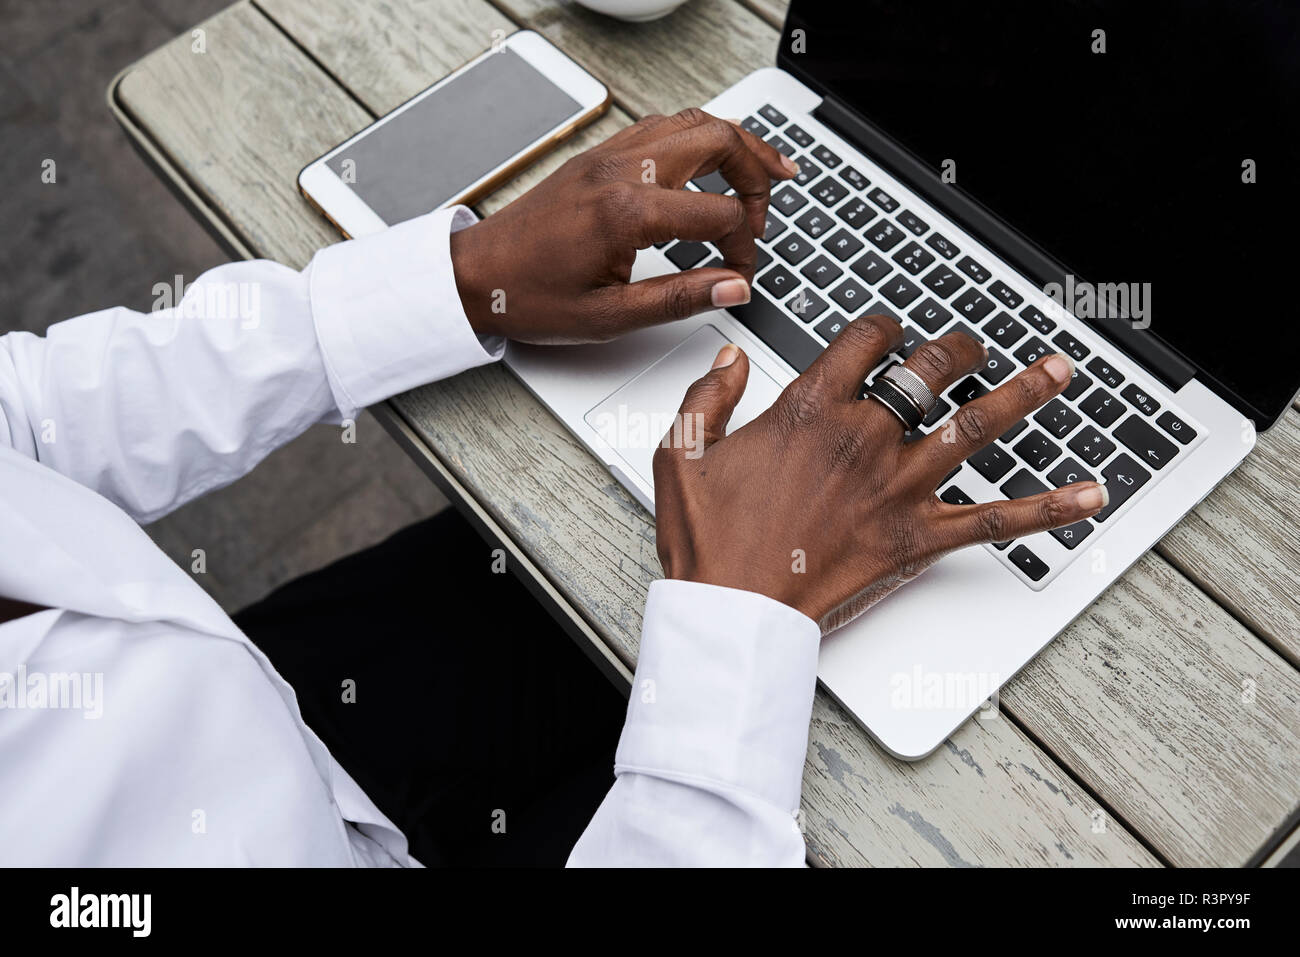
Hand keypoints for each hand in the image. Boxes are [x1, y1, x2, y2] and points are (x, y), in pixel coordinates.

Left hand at [449, 109, 795, 343]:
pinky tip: (711, 160)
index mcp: (628, 212)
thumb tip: (735, 287)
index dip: (744, 245)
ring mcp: (609, 156)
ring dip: (734, 143)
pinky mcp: (599, 156)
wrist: (476, 275)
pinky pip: (663, 126)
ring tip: (763, 169)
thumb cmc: (531, 297)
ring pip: (692, 121)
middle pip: (718, 139)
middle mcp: (621, 171)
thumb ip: (681, 299)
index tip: (739, 271)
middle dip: (757, 170)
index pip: (720, 212)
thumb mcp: (611, 316)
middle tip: (776, 199)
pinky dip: (699, 138)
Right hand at [652, 317, 1109, 631]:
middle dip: (955, 348)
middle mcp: (863, 438)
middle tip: (967, 346)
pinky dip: (1047, 508)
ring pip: (976, 426)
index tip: (886, 332)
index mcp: (809, 411)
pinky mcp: (917, 537)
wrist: (734, 612)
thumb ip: (708, 396)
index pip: (864, 340)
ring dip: (1024, 394)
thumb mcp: (682, 455)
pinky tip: (1089, 495)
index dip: (881, 326)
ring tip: (1059, 371)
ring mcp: (897, 486)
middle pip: (929, 370)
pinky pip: (995, 520)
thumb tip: (729, 358)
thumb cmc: (710, 543)